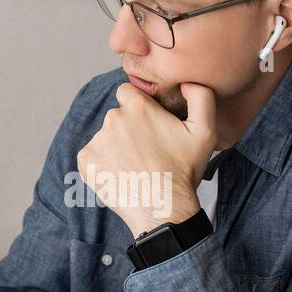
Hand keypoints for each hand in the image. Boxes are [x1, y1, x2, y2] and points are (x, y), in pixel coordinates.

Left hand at [76, 81, 215, 236]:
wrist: (162, 209)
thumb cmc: (184, 171)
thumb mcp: (205, 131)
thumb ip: (201, 96)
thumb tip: (186, 82)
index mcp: (137, 106)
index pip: (129, 92)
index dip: (140, 107)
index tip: (150, 126)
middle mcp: (112, 118)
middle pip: (118, 116)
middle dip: (130, 129)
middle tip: (147, 152)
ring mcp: (96, 141)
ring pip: (106, 137)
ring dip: (117, 147)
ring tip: (136, 167)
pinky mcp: (86, 162)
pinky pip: (93, 156)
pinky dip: (103, 164)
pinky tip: (122, 175)